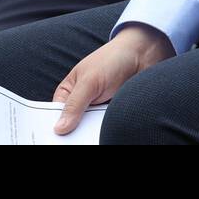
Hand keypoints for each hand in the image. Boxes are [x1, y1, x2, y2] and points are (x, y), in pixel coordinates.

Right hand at [52, 24, 174, 133]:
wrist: (143, 56)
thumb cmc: (112, 60)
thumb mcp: (89, 81)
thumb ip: (74, 104)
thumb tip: (59, 128)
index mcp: (68, 92)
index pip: (55, 115)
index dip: (55, 127)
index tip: (56, 140)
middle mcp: (81, 103)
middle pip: (72, 127)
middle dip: (74, 134)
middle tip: (76, 142)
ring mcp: (96, 111)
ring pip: (90, 131)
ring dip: (91, 135)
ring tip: (91, 139)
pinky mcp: (112, 116)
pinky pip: (106, 130)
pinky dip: (106, 133)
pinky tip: (106, 135)